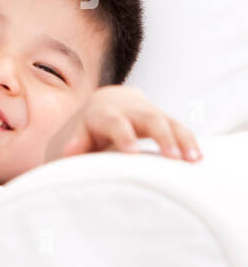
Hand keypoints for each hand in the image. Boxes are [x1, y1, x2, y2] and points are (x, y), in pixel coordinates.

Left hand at [46, 86, 200, 162]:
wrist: (105, 106)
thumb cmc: (87, 132)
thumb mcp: (77, 136)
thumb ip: (75, 143)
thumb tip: (68, 151)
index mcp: (102, 113)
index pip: (114, 121)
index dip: (124, 134)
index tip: (132, 152)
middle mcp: (128, 109)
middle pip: (148, 117)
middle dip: (161, 136)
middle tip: (172, 157)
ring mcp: (148, 112)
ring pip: (168, 121)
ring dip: (182, 140)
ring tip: (192, 160)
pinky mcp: (163, 120)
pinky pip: (179, 128)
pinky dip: (188, 142)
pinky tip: (198, 159)